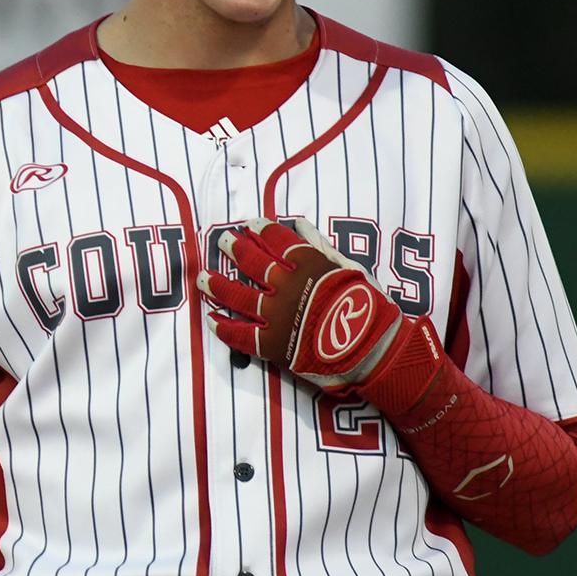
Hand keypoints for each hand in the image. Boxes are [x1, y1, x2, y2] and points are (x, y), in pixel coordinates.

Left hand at [198, 217, 406, 391]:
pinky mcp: (272, 345)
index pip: (277, 241)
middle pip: (251, 262)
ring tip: (203, 277)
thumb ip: (321, 247)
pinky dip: (223, 327)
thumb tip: (300, 225)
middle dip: (234, 249)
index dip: (261, 230)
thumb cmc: (370, 308)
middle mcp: (286, 286)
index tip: (250, 224)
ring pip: (237, 296)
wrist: (374, 351)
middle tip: (223, 241)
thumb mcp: (351, 270)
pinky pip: (241, 335)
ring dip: (217, 285)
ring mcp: (276, 316)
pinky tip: (211, 318)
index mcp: (307, 265)